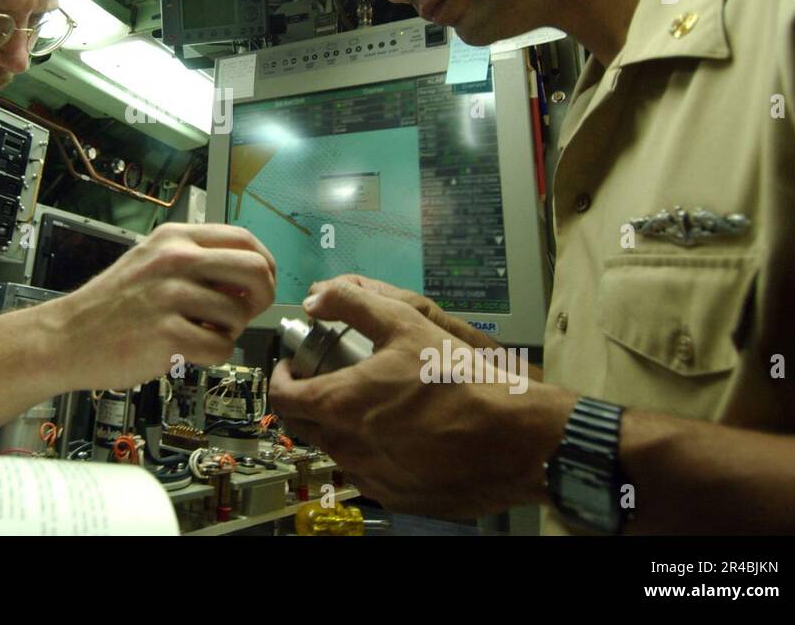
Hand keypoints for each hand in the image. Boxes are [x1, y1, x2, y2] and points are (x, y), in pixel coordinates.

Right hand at [52, 223, 276, 389]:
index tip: (260, 284)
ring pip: (238, 316)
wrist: (66, 338)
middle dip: (261, 297)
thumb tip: (249, 277)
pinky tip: (185, 351)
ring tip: (198, 334)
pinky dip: (210, 356)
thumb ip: (196, 261)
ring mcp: (170, 297)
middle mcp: (174, 261)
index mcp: (174, 239)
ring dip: (227, 332)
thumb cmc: (111, 306)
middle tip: (245, 313)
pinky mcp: (167, 335)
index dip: (264, 265)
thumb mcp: (151, 262)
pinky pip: (219, 348)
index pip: (244, 239)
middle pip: (255, 271)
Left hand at [272, 277, 565, 517]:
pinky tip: (399, 436)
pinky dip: (372, 455)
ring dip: (340, 429)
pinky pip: (370, 475)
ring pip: (337, 452)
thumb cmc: (461, 381)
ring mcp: (373, 477)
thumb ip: (353, 303)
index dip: (279, 378)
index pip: (283, 397)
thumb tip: (317, 296)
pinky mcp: (400, 497)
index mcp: (340, 404)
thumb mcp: (405, 321)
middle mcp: (348, 447)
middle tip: (326, 383)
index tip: (290, 369)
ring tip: (369, 406)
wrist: (515, 439)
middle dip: (306, 402)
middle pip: (304, 427)